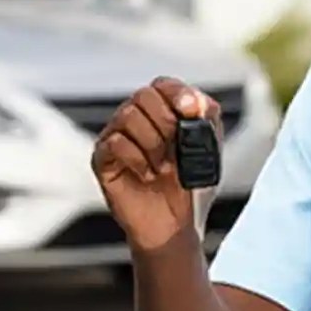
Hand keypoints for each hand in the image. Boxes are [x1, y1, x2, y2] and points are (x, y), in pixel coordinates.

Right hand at [91, 76, 223, 251]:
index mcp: (162, 111)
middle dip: (166, 122)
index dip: (177, 93)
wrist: (174, 225)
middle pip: (144, 95)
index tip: (190, 110)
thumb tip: (195, 100)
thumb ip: (206, 118)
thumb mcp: (209, 148)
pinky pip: (115, 142)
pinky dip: (137, 159)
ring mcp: (115, 136)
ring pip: (128, 115)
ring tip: (163, 167)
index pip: (163, 84)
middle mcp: (136, 119)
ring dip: (153, 143)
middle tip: (176, 149)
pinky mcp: (102, 159)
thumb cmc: (188, 187)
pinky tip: (148, 175)